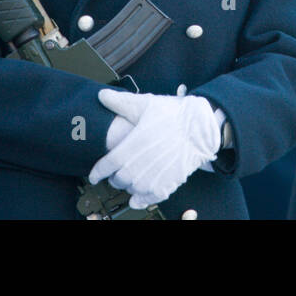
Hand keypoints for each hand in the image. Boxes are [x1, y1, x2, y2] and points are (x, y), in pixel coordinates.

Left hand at [88, 88, 220, 208]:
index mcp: (132, 145)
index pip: (106, 165)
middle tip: (115, 173)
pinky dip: (142, 200)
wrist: (202, 125)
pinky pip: (150, 198)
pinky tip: (138, 198)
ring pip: (132, 189)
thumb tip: (102, 95)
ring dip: (128, 186)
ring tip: (129, 181)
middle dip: (114, 177)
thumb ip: (121, 102)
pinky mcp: (169, 183)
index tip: (94, 176)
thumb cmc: (174, 114)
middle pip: (118, 179)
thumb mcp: (146, 104)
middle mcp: (141, 164)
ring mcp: (155, 176)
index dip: (97, 172)